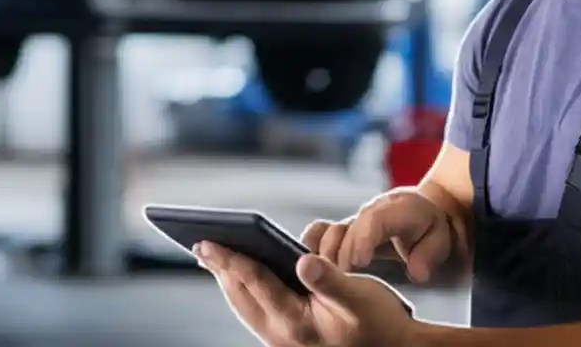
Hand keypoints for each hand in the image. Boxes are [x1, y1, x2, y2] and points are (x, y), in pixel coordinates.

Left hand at [195, 241, 414, 346]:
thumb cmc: (379, 320)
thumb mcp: (359, 297)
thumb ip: (330, 280)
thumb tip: (302, 261)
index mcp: (296, 322)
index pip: (254, 282)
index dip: (230, 259)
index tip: (207, 242)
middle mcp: (283, 335)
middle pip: (240, 296)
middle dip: (221, 269)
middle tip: (201, 244)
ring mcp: (283, 340)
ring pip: (244, 306)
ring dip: (229, 280)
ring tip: (213, 258)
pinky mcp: (288, 339)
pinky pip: (256, 311)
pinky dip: (244, 290)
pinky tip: (242, 277)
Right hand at [301, 189, 453, 283]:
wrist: (421, 213)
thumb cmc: (431, 229)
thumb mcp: (440, 240)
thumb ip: (428, 255)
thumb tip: (416, 273)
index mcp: (397, 208)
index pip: (375, 220)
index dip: (362, 240)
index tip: (357, 263)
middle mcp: (369, 211)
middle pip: (346, 229)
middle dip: (340, 255)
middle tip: (338, 280)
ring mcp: (353, 220)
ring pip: (327, 232)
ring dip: (322, 256)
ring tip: (322, 279)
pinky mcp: (342, 232)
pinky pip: (319, 236)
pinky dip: (312, 251)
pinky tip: (308, 271)